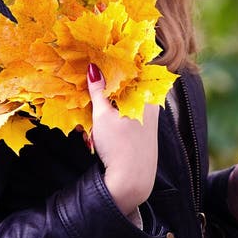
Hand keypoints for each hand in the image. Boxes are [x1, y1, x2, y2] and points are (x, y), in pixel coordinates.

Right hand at [87, 63, 158, 215]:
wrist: (131, 182)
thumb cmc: (119, 147)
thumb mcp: (103, 116)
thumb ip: (98, 90)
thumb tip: (93, 68)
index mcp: (146, 96)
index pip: (133, 69)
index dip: (116, 62)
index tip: (99, 55)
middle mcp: (150, 104)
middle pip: (126, 85)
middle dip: (106, 85)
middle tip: (88, 82)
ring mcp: (147, 118)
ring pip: (123, 101)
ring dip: (105, 103)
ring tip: (87, 112)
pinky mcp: (142, 130)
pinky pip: (125, 114)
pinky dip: (111, 115)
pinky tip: (95, 125)